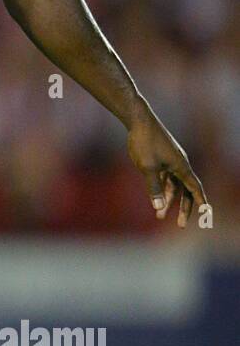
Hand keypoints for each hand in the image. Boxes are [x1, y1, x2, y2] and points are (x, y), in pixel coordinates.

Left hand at [126, 103, 208, 227]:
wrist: (139, 121)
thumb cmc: (144, 143)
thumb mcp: (148, 168)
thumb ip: (154, 189)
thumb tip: (159, 208)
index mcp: (181, 166)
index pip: (194, 188)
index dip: (201, 201)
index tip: (207, 214)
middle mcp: (179, 164)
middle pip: (185, 190)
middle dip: (183, 208)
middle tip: (180, 225)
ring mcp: (170, 161)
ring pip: (173, 185)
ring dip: (168, 200)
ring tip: (159, 216)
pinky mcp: (161, 158)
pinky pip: (165, 178)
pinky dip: (162, 189)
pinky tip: (156, 199)